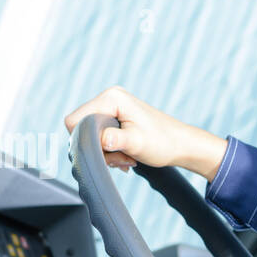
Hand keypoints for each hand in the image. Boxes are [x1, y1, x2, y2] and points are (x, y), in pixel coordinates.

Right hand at [64, 86, 227, 179]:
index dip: (83, 140)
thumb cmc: (163, 142)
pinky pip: (102, 137)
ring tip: (128, 158)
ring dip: (107, 153)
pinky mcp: (116, 118)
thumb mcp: (137, 143)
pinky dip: (112, 151)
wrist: (182, 145)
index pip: (74, 120)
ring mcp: (113, 108)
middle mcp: (109, 98)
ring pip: (92, 136)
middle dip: (98, 149)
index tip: (105, 153)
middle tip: (121, 158)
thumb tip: (98, 140)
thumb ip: (115, 140)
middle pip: (82, 128)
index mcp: (111, 98)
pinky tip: (127, 156)